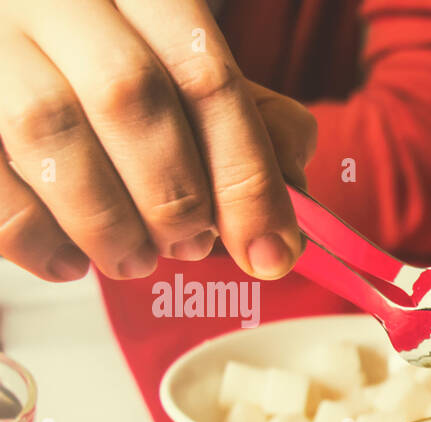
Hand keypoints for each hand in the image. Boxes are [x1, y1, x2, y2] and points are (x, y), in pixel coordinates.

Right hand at [0, 0, 315, 281]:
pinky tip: (68, 261)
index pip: (207, 77)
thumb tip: (293, 200)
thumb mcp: (190, 78)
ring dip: (107, 221)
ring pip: (49, 129)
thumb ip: (252, 126)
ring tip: (134, 259)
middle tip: (191, 245)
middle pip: (129, 95)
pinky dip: (34, 235)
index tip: (272, 252)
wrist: (12, 40)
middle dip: (175, 195)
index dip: (248, 177)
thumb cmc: (114, 72)